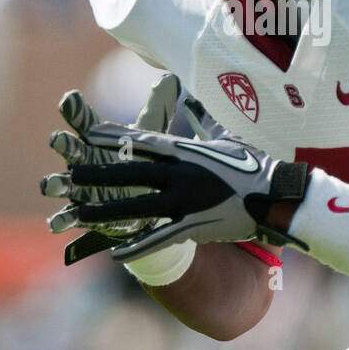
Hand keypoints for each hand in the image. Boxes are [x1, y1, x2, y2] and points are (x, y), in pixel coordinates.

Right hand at [40, 73, 179, 240]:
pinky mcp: (83, 211)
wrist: (142, 201)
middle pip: (71, 149)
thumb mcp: (150, 136)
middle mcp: (85, 160)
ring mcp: (80, 186)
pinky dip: (62, 219)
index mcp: (98, 140)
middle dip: (64, 144)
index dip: (76, 109)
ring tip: (50, 184)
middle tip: (57, 139)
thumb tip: (170, 77)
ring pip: (63, 182)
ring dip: (56, 182)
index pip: (85, 120)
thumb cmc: (141, 162)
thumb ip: (157, 108)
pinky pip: (68, 216)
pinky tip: (55, 224)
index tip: (69, 98)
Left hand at [67, 100, 311, 262]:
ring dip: (105, 212)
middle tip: (70, 175)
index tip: (88, 135)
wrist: (278, 196)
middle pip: (131, 173)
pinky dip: (136, 247)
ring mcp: (186, 202)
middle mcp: (181, 175)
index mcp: (187, 152)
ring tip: (78, 214)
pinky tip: (114, 253)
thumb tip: (189, 96)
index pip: (142, 141)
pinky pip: (159, 239)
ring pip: (137, 207)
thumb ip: (202, 119)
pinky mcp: (195, 227)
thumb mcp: (226, 136)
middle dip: (98, 174)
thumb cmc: (255, 164)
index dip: (114, 138)